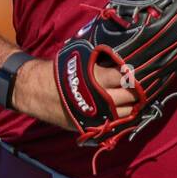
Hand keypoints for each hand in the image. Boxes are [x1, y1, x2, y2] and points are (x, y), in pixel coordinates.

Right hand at [13, 57, 138, 131]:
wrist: (34, 89)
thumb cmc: (57, 70)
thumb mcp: (80, 58)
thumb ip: (101, 58)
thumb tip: (122, 51)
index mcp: (98, 78)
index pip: (127, 77)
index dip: (136, 74)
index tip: (143, 70)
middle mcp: (100, 98)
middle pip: (130, 97)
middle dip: (137, 91)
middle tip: (141, 85)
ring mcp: (95, 115)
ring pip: (125, 114)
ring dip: (132, 106)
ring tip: (134, 99)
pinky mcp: (90, 126)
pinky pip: (113, 125)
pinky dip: (121, 118)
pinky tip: (123, 111)